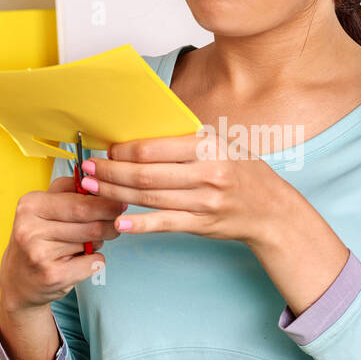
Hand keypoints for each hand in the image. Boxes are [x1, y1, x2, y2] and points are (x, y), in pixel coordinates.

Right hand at [0, 176, 125, 310]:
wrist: (18, 281)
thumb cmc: (36, 241)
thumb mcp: (43, 210)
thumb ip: (68, 191)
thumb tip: (99, 181)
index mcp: (30, 206)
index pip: (80, 201)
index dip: (106, 202)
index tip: (119, 202)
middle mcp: (31, 228)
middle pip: (90, 222)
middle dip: (110, 222)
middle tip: (117, 223)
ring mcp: (40, 254)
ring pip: (93, 241)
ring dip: (100, 241)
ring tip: (88, 243)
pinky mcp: (52, 275)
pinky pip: (93, 263)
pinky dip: (95, 261)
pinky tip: (80, 261)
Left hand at [82, 132, 292, 248]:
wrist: (271, 209)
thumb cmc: (242, 171)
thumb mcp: (221, 144)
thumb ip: (186, 139)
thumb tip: (140, 135)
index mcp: (208, 146)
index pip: (153, 148)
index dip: (123, 150)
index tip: (107, 150)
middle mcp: (207, 173)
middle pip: (146, 173)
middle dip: (111, 171)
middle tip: (89, 169)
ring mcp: (205, 201)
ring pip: (150, 197)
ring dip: (116, 193)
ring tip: (93, 188)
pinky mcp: (202, 224)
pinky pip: (165, 223)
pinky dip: (140, 223)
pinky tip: (119, 220)